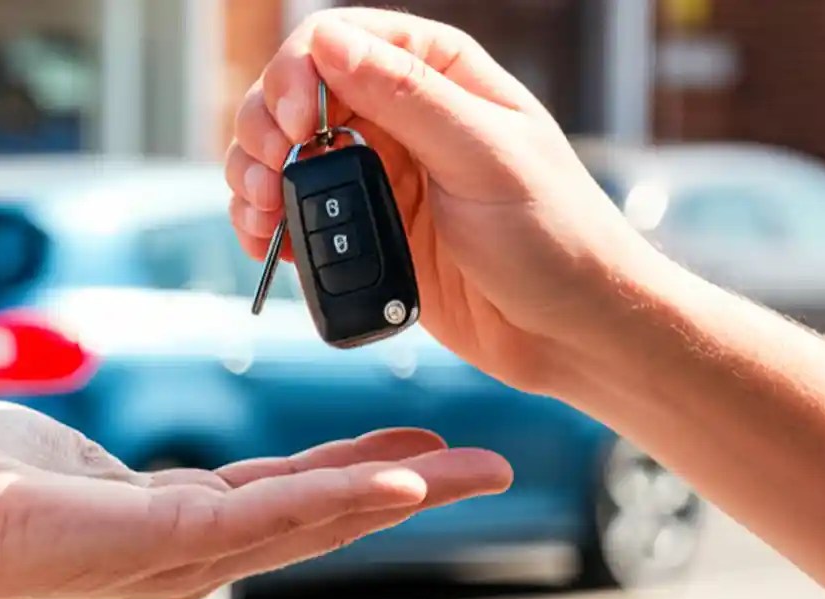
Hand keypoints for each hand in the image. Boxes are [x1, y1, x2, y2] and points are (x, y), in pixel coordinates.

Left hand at [0, 402, 509, 598]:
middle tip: (486, 465)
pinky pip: (273, 513)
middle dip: (411, 488)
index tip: (419, 444)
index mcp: (184, 520)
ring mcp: (189, 548)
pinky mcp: (169, 537)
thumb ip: (114, 465)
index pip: (295, 494)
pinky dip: (344, 497)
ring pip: (318, 514)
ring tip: (468, 469)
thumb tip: (96, 454)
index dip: (362, 470)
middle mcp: (199, 546)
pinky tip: (401, 479)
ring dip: (400, 491)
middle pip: (327, 511)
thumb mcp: (77, 461)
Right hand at [227, 8, 667, 392]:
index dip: (297, 74)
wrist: (571, 331)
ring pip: (282, 155)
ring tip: (260, 217)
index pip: (337, 41)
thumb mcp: (485, 157)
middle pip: (292, 96)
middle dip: (263, 131)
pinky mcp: (367, 231)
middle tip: (269, 178)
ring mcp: (379, 174)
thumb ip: (407, 97)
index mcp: (438, 73)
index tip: (296, 127)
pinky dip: (268, 225)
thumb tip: (328, 43)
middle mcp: (401, 116)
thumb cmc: (556, 236)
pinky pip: (298, 214)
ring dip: (253, 179)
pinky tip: (268, 244)